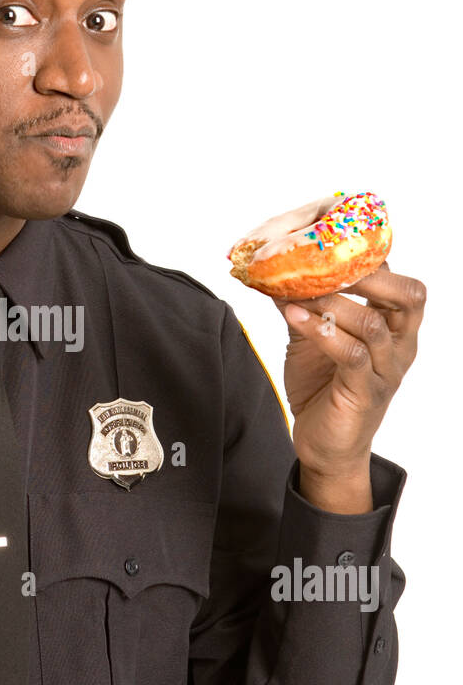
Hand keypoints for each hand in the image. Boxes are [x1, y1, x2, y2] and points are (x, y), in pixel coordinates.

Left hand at [271, 262, 425, 487]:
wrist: (324, 446)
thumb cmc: (323, 389)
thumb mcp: (313, 337)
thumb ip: (306, 304)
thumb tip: (276, 268)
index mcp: (394, 328)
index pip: (397, 279)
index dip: (370, 256)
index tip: (330, 238)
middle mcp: (400, 346)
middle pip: (407, 295)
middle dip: (368, 273)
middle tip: (326, 259)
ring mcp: (386, 370)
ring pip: (372, 323)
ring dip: (332, 302)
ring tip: (297, 290)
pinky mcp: (364, 392)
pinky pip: (351, 354)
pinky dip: (321, 331)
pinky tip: (294, 316)